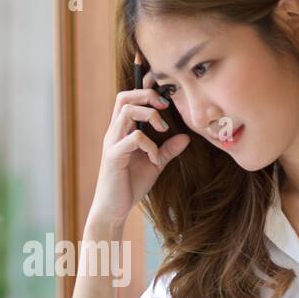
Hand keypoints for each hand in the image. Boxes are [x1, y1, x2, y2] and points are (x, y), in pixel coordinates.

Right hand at [86, 79, 191, 227]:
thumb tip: (185, 137)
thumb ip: (167, 150)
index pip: (128, 99)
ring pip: (127, 111)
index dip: (143, 87)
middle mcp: (114, 132)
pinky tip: (155, 159)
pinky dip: (150, 144)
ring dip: (149, 115)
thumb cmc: (130, 185)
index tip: (164, 92)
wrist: (114, 209)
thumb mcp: (155, 164)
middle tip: (165, 108)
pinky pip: (134, 138)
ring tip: (162, 130)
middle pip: (124, 96)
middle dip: (147, 95)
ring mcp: (112, 143)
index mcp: (122, 131)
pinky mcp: (114, 156)